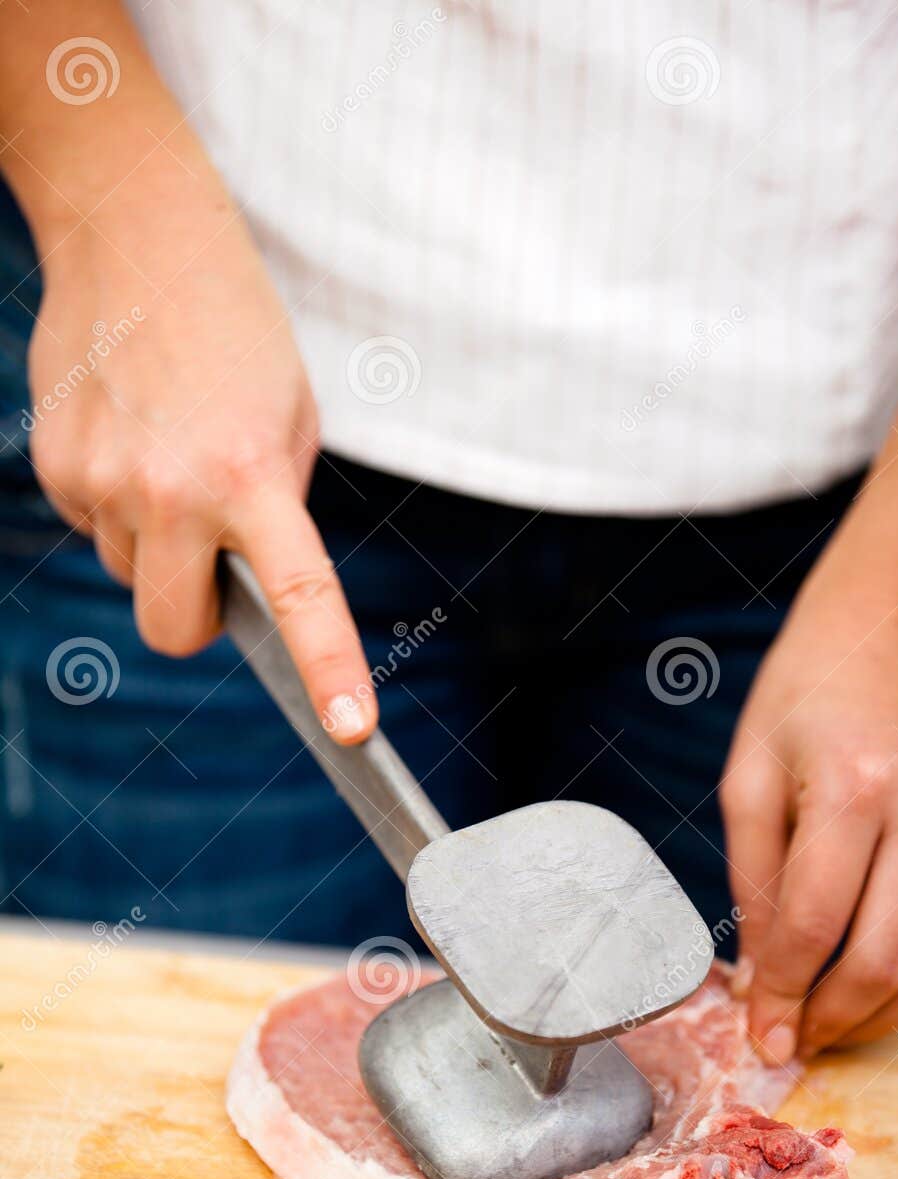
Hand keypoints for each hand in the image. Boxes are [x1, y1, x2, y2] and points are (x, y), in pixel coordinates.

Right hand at [26, 163, 375, 741]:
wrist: (135, 233)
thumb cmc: (234, 331)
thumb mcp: (290, 419)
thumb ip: (276, 507)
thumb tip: (244, 581)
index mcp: (252, 475)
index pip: (298, 597)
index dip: (328, 669)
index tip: (350, 730)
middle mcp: (171, 490)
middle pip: (174, 630)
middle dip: (194, 615)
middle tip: (212, 558)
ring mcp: (101, 481)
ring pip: (129, 574)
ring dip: (153, 542)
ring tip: (169, 450)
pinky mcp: (53, 465)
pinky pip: (93, 526)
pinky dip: (114, 501)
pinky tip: (130, 434)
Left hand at [721, 580, 897, 1061]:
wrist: (893, 638)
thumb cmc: (807, 699)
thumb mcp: (749, 777)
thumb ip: (753, 883)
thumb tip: (761, 980)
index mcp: (853, 788)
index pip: (815, 926)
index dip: (782, 997)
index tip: (761, 1036)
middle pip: (883, 961)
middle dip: (831, 1022)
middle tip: (793, 1039)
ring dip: (881, 1019)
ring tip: (832, 1024)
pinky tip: (885, 992)